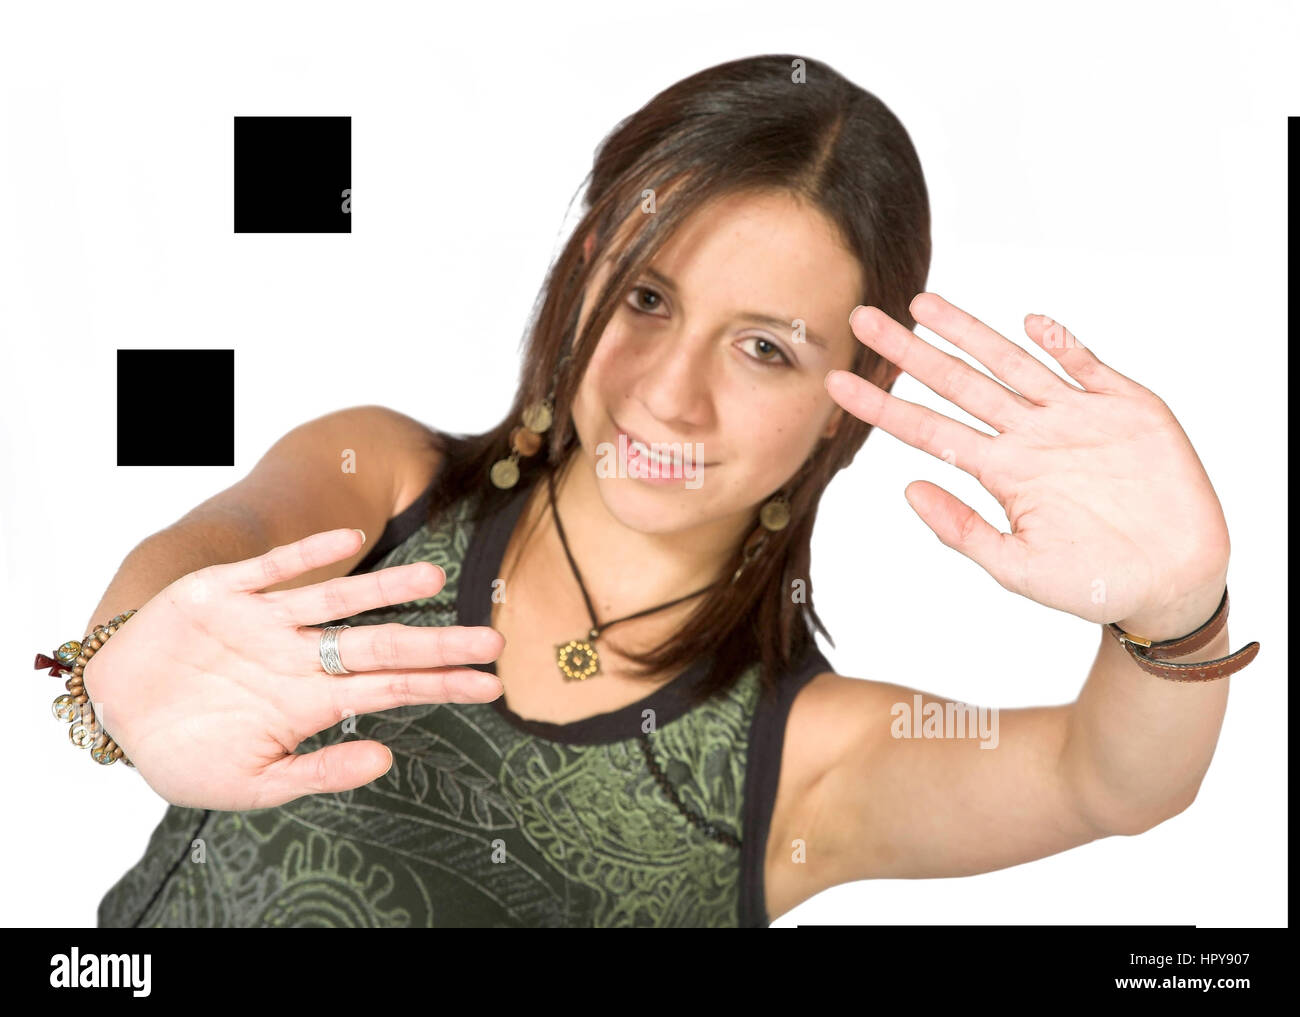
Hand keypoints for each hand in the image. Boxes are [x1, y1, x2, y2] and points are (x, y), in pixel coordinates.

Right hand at [81, 528, 504, 809]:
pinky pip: (271, 570)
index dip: (441, 684)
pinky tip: (347, 541)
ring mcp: (266, 623)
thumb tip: (386, 760)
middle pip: (380, 643)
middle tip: (493, 641)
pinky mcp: (224, 594)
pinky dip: (306, 556)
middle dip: (437, 642)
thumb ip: (320, 774)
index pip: (391, 687)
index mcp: (312, 701)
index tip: (491, 686)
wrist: (115, 717)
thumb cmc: (187, 754)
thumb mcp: (254, 785)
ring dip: (384, 587)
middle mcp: (300, 656)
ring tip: (435, 575)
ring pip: (337, 599)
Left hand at [825, 294, 1230, 639]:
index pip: (927, 430)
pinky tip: (1031, 323)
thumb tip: (907, 491)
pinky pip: (1087, 365)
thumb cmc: (1094, 582)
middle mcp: (1027, 436)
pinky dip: (1061, 343)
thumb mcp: (1015, 567)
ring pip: (1011, 362)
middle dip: (909, 351)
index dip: (882, 406)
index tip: (838, 383)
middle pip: (957, 383)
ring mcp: (1073, 417)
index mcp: (1000, 472)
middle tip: (862, 318)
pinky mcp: (1124, 406)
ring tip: (923, 304)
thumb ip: (961, 529)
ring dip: (969, 332)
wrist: (1173, 582)